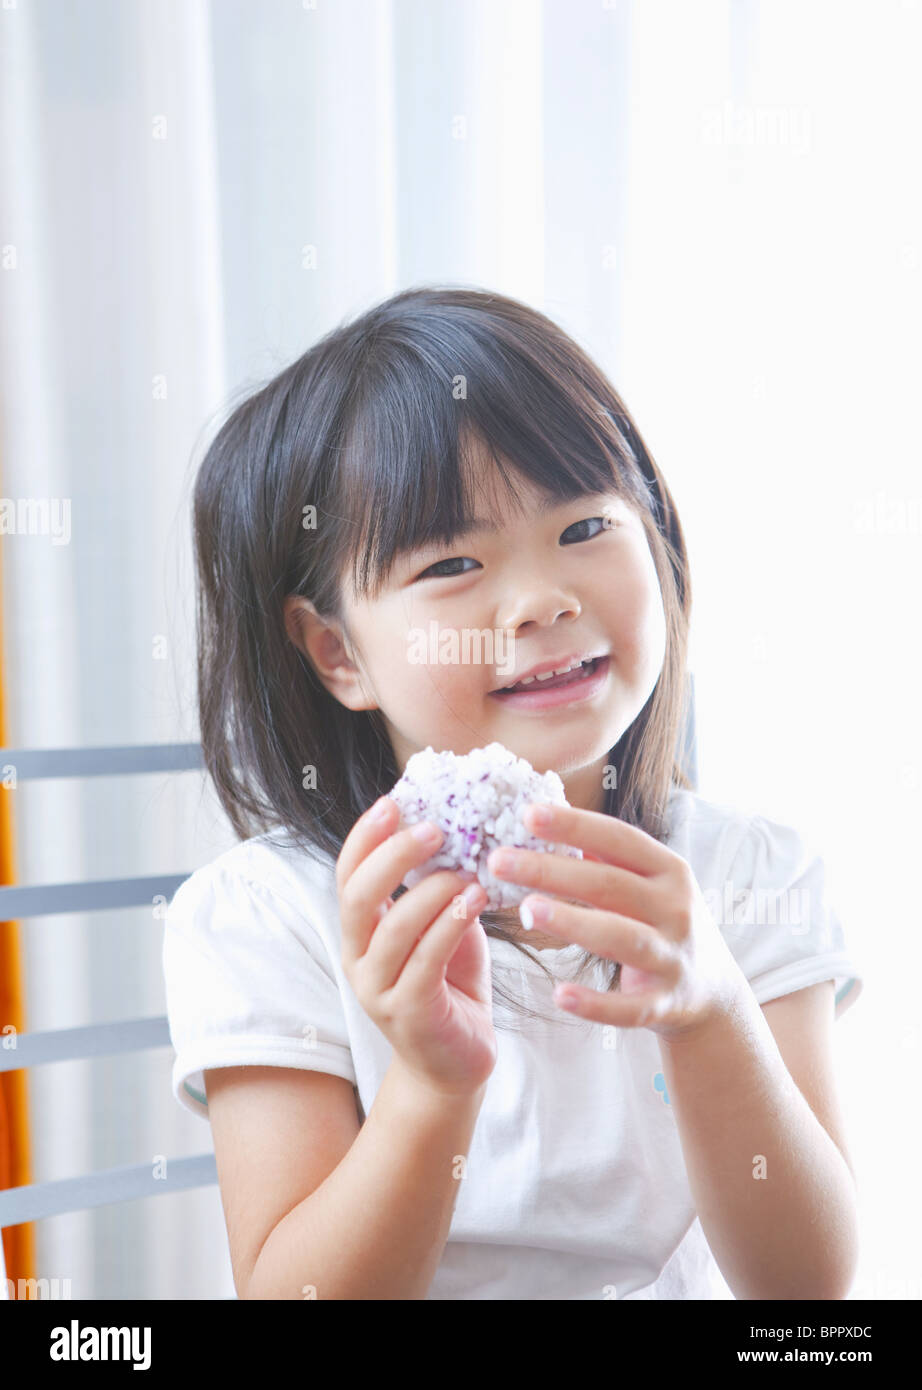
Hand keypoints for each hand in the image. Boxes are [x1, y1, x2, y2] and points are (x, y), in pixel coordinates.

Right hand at [337, 796, 496, 1095]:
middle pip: (358, 897)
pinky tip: (475, 900)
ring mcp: (379, 990)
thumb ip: (435, 887)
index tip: (393, 802)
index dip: (365, 837)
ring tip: (469, 872)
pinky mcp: (410, 1014)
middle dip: (393, 855)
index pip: (348, 875)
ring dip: (433, 891)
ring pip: (394, 929)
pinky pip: (426, 960)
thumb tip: (454, 827)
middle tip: (434, 828)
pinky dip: (450, 924)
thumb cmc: (451, 984)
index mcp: (360, 933)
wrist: (457, 1063)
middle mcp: (358, 960)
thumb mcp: (439, 925)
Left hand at [488, 801, 747, 1041]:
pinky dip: (595, 1003)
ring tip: (526, 910)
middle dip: (552, 870)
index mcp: (668, 870)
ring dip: (572, 922)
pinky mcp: (664, 1002)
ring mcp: (671, 956)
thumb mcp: (646, 883)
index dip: (575, 825)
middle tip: (499, 861)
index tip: (528, 813)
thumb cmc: (661, 922)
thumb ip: (602, 858)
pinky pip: (628, 1007)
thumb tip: (540, 822)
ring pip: (620, 937)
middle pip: (609, 884)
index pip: (619, 839)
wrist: (711, 989)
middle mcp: (675, 908)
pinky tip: (559, 995)